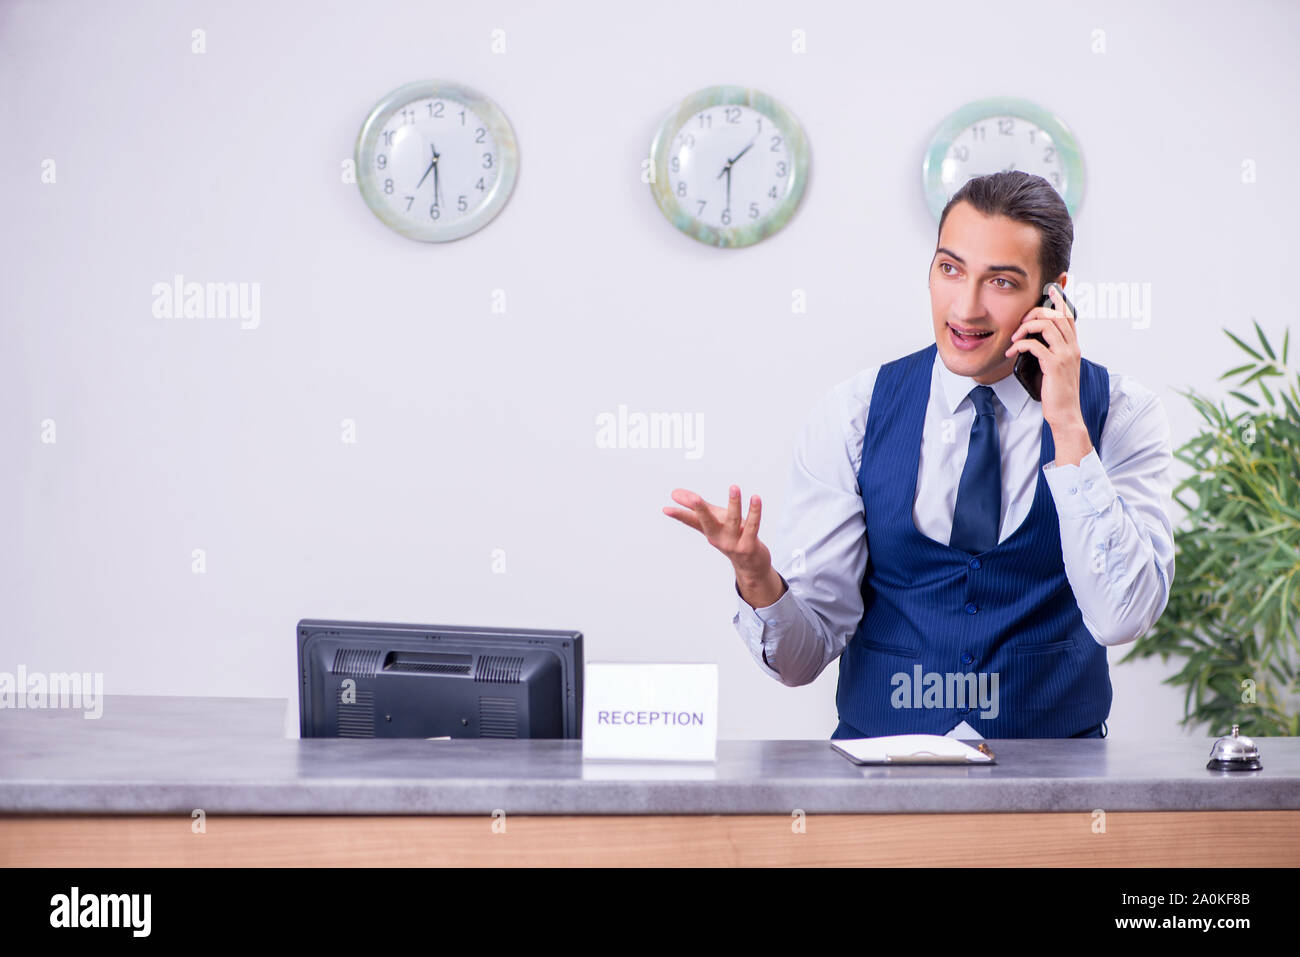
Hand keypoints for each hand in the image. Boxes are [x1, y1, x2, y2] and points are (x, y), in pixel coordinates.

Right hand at [663, 485, 771, 582]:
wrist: (751, 566)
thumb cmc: (731, 537)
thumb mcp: (714, 520)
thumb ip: (697, 506)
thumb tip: (675, 493)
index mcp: (708, 531)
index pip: (691, 520)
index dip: (679, 515)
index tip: (665, 509)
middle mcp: (718, 538)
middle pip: (707, 522)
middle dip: (700, 510)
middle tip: (694, 498)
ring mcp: (733, 543)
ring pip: (733, 521)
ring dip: (734, 504)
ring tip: (734, 487)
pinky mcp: (749, 546)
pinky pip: (752, 526)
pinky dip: (754, 512)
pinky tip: (755, 498)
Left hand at [1005, 283, 1084, 430]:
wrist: (1065, 413)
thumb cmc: (1058, 393)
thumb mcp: (1057, 368)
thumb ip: (1051, 353)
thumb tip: (1033, 342)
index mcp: (1073, 347)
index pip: (1069, 317)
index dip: (1059, 302)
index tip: (1050, 290)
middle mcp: (1072, 347)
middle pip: (1056, 315)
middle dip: (1035, 312)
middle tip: (1020, 322)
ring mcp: (1065, 355)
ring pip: (1047, 325)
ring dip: (1026, 327)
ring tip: (1014, 337)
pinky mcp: (1054, 365)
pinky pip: (1035, 346)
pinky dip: (1020, 345)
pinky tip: (1012, 351)